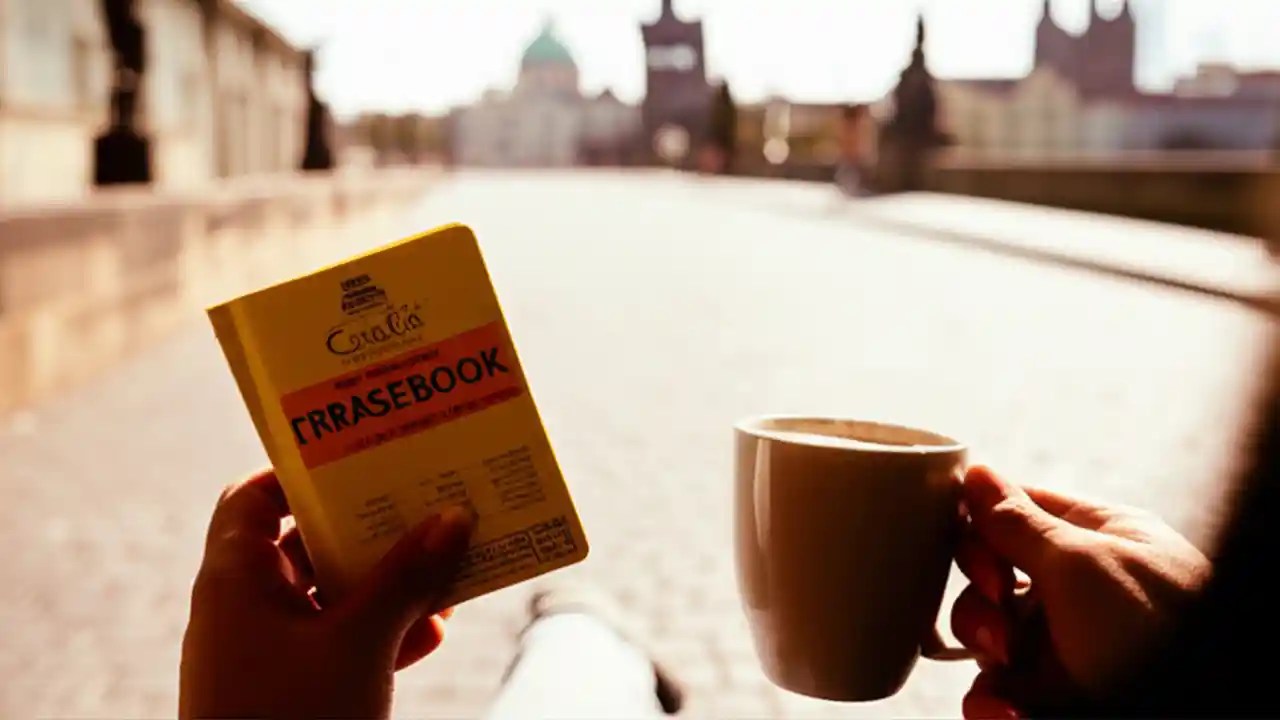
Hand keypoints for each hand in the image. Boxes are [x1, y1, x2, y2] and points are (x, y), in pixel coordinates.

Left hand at [179, 470, 473, 718]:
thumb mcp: (359, 643)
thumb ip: (406, 577)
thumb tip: (453, 517)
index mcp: (235, 580)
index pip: (253, 498)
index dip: (301, 475)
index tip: (362, 462)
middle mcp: (245, 609)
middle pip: (306, 544)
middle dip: (371, 531)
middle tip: (425, 504)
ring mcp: (267, 654)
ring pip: (332, 597)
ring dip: (389, 585)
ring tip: (446, 569)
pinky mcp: (293, 693)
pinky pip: (340, 643)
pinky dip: (383, 633)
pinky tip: (432, 634)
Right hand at [951, 466, 1209, 718]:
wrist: (1197, 711)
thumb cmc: (1158, 630)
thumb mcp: (1081, 565)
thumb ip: (1018, 522)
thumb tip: (976, 472)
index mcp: (1096, 537)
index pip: (1015, 512)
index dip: (981, 531)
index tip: (987, 559)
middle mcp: (1078, 589)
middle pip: (990, 577)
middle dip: (980, 599)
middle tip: (1003, 614)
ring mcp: (1068, 643)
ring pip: (989, 636)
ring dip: (983, 649)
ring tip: (1007, 668)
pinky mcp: (1056, 694)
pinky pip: (1000, 689)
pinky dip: (991, 700)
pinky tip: (1002, 708)